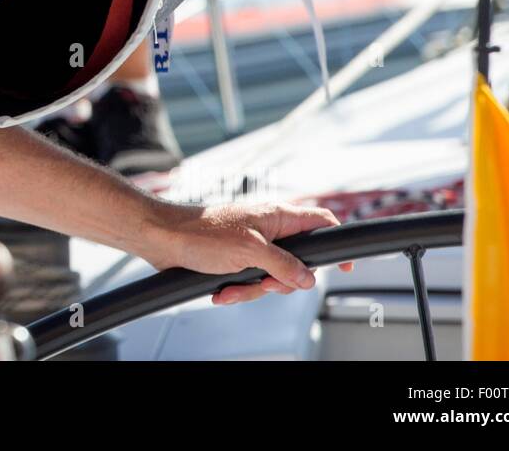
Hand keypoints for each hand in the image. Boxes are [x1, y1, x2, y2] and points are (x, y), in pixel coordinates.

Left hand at [149, 201, 353, 305]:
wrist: (162, 238)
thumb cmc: (200, 232)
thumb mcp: (250, 250)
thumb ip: (284, 264)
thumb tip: (308, 278)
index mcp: (277, 216)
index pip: (321, 222)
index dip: (337, 240)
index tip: (347, 265)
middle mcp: (268, 229)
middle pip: (298, 262)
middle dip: (280, 281)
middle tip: (264, 282)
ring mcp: (252, 245)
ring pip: (272, 277)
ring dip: (251, 289)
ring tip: (230, 287)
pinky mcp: (235, 259)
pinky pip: (249, 282)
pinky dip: (236, 289)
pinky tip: (221, 291)